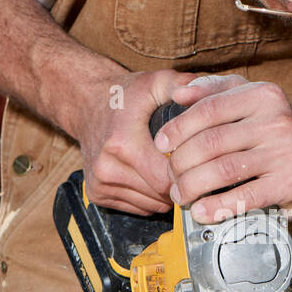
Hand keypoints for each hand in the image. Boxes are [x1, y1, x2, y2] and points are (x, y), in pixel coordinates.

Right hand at [74, 66, 197, 214]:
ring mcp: (100, 183)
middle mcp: (107, 167)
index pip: (166, 180)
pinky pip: (137, 208)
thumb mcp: (154, 82)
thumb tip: (206, 94)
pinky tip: (150, 176)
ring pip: (151, 205)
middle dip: (179, 185)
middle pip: (160, 195)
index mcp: (123, 144)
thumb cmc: (124, 96)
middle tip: (188, 167)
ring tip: (167, 170)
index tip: (195, 161)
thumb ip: (182, 86)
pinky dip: (149, 197)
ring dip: (165, 193)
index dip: (186, 173)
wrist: (85, 104)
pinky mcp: (96, 194)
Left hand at [153, 74, 291, 221]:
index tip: (162, 145)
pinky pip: (243, 197)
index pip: (208, 109)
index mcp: (263, 94)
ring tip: (181, 194)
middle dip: (181, 163)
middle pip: (210, 142)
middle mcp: (277, 119)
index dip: (178, 128)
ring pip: (222, 170)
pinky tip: (201, 211)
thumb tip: (179, 94)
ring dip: (192, 186)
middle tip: (172, 176)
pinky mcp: (291, 182)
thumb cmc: (273, 135)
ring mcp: (286, 151)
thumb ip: (214, 91)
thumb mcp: (249, 102)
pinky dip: (216, 206)